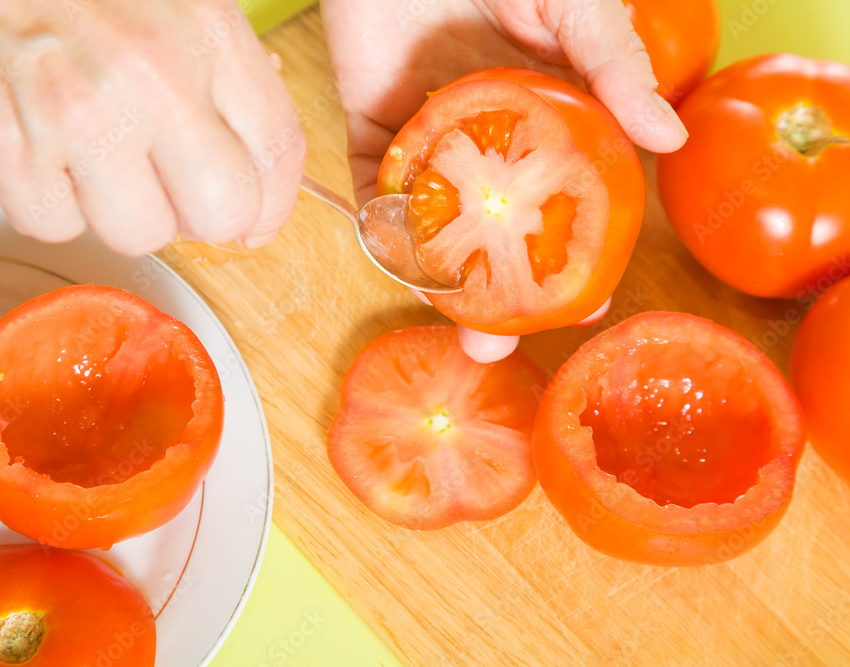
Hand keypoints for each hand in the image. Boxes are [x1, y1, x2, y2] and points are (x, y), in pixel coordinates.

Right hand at [0, 0, 304, 254]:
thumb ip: (225, 72)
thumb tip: (256, 155)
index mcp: (208, 32)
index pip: (277, 155)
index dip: (268, 206)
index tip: (251, 219)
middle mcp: (153, 76)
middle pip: (220, 215)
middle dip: (197, 215)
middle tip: (167, 185)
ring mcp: (78, 114)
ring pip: (141, 236)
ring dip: (120, 211)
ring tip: (91, 155)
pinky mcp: (5, 145)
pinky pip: (56, 226)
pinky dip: (48, 202)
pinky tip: (40, 150)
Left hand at [322, 0, 686, 360]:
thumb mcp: (574, 5)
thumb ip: (615, 64)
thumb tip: (671, 138)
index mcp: (542, 118)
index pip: (562, 203)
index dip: (574, 259)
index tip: (586, 305)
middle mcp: (484, 139)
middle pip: (493, 231)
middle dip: (497, 295)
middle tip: (498, 344)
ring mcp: (426, 136)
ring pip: (433, 223)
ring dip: (439, 278)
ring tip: (457, 328)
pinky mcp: (369, 123)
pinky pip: (372, 186)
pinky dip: (381, 225)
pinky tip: (400, 261)